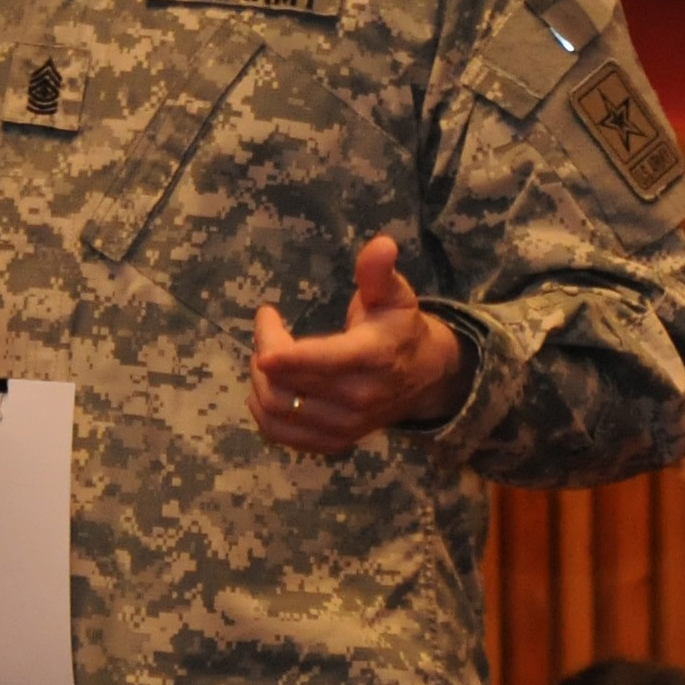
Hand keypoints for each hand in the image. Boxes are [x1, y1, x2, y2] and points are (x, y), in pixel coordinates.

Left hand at [251, 235, 466, 453]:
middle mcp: (358, 398)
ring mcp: (345, 425)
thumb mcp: (395, 295)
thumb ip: (379, 273)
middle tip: (268, 326)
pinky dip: (264, 411)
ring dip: (260, 380)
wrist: (423, 378)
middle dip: (266, 348)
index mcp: (373, 358)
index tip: (265, 316)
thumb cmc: (400, 329)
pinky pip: (281, 433)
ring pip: (278, 408)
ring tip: (268, 356)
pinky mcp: (333, 441)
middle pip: (287, 381)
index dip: (280, 349)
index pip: (319, 361)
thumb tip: (382, 244)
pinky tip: (269, 387)